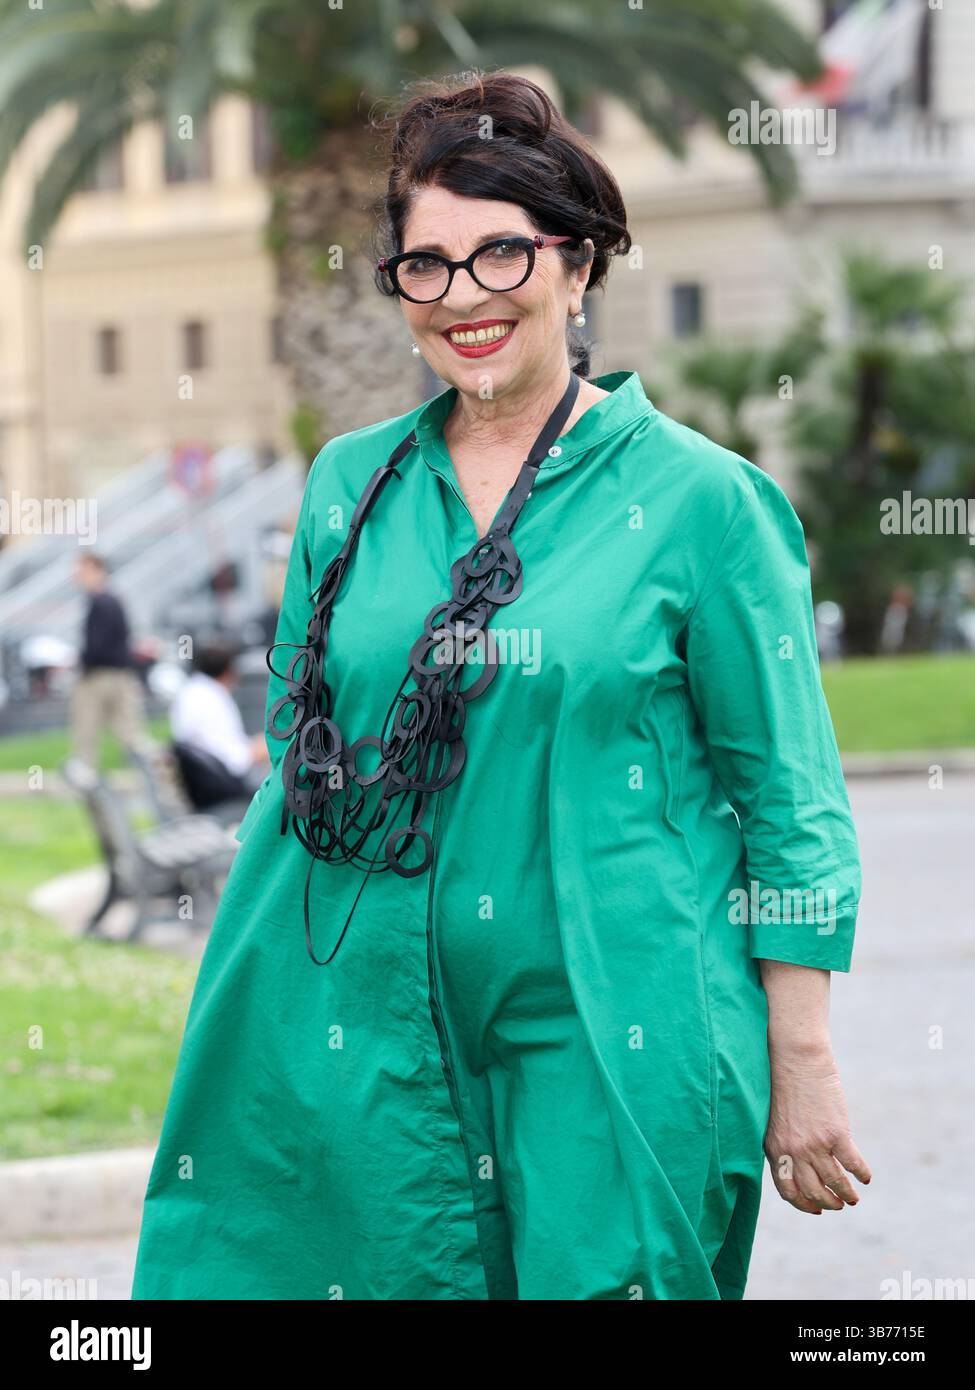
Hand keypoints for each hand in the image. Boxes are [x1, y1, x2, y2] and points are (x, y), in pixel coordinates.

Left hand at [764, 1040, 871, 1214]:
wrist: (796, 1058)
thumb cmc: (784, 1083)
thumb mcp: (774, 1119)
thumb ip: (783, 1143)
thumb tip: (797, 1164)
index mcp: (775, 1147)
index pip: (787, 1189)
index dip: (803, 1204)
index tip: (816, 1209)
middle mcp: (793, 1151)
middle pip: (812, 1191)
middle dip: (827, 1203)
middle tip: (839, 1205)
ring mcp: (815, 1144)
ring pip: (834, 1182)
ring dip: (846, 1194)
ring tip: (854, 1196)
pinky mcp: (836, 1134)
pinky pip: (852, 1164)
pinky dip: (861, 1174)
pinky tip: (865, 1176)